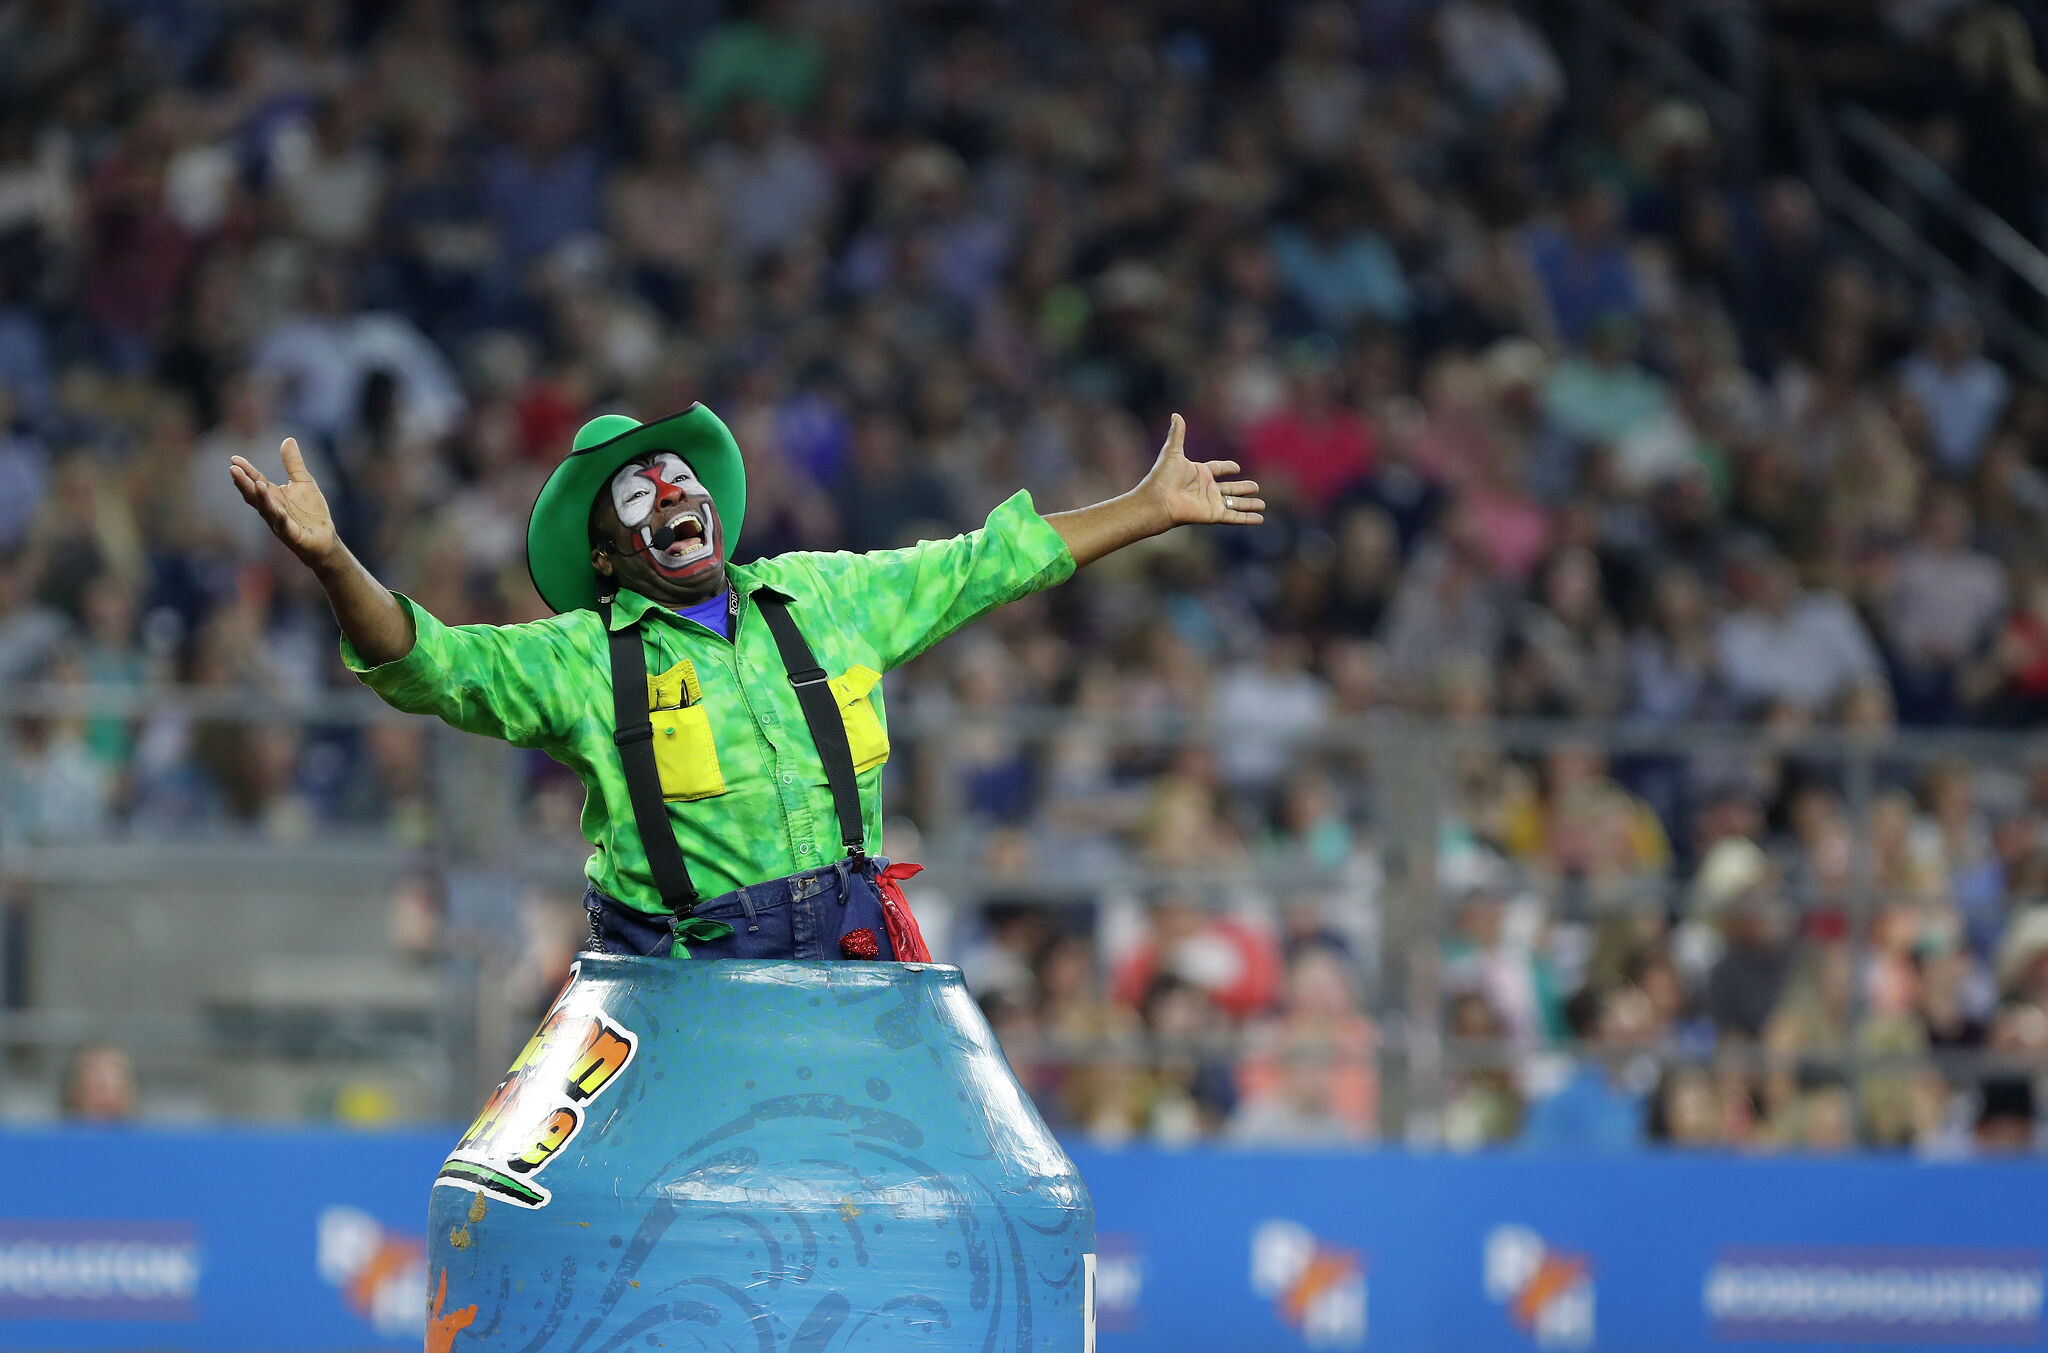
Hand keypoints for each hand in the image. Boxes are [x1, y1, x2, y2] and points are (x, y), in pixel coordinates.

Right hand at [229, 438, 339, 569]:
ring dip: (260, 498)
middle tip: (233, 469)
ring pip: (267, 510)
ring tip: (255, 484)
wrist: (325, 539)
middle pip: (254, 495)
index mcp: (273, 495)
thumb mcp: (303, 482)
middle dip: (244, 483)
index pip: (256, 480)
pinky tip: (279, 511)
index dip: (246, 471)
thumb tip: (288, 439)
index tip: (234, 459)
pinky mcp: (293, 535)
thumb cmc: (311, 512)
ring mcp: (280, 523)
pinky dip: (281, 519)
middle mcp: (272, 508)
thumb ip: (293, 464)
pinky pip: (285, 527)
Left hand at [1139, 413, 1263, 527]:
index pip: (1217, 469)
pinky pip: (1234, 517)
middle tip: (1256, 486)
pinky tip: (1260, 519)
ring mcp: (1211, 502)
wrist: (1159, 499)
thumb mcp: (1173, 451)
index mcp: (1199, 473)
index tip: (1236, 467)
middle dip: (1243, 488)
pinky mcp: (1214, 514)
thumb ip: (1177, 434)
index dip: (1226, 468)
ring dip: (1249, 504)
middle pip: (1230, 488)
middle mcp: (1207, 488)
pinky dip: (1247, 518)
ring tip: (1262, 504)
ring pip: (1235, 503)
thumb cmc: (1163, 476)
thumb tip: (1175, 414)